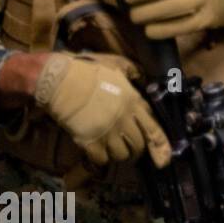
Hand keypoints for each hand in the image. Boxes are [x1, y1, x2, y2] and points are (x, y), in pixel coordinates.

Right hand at [34, 52, 170, 168]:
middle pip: (139, 145)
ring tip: (112, 151)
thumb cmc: (86, 70)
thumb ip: (132, 71)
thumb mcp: (115, 63)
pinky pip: (102, 159)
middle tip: (130, 151)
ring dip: (119, 155)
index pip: (154, 128)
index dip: (160, 144)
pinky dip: (100, 159)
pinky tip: (97, 152)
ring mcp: (108, 132)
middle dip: (137, 151)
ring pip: (122, 155)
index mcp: (133, 102)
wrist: (60, 80)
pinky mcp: (90, 141)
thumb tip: (141, 76)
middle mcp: (124, 120)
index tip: (163, 157)